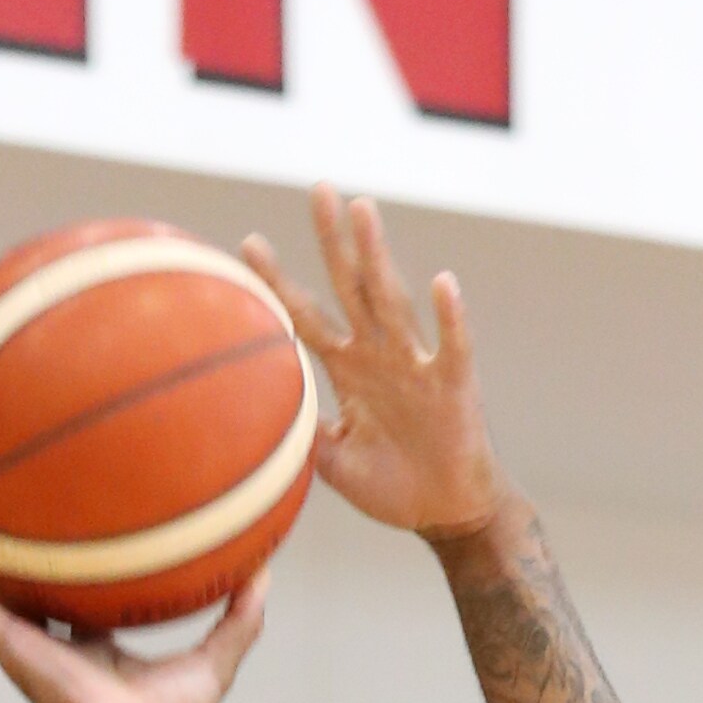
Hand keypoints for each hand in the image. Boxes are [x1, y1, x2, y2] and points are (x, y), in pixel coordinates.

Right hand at [0, 520, 266, 702]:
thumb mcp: (215, 660)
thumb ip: (241, 619)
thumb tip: (266, 571)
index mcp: (93, 645)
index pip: (77, 596)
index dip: (74, 561)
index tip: (75, 519)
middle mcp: (54, 641)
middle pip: (27, 587)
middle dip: (13, 550)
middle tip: (5, 497)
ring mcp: (27, 644)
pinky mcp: (9, 648)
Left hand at [241, 188, 504, 549]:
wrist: (448, 515)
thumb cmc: (395, 489)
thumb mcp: (336, 465)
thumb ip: (305, 437)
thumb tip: (259, 420)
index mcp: (351, 369)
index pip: (308, 316)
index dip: (279, 283)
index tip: (247, 244)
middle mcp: (382, 354)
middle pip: (352, 285)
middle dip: (333, 240)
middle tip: (318, 188)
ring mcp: (418, 364)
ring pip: (393, 300)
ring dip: (378, 255)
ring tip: (363, 209)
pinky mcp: (454, 384)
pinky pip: (453, 346)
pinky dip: (450, 316)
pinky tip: (443, 283)